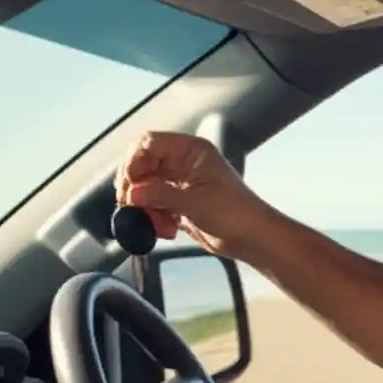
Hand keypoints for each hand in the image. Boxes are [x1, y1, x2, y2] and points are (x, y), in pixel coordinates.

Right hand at [114, 131, 265, 257]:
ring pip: (145, 187)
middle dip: (135, 187)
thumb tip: (131, 193)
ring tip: (158, 224)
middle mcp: (184, 162)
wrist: (251, 238)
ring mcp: (180, 182)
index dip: (134, 161)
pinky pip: (153, 204)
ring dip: (144, 207)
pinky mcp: (178, 202)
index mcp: (191, 151)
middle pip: (142, 164)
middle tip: (131, 206)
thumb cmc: (234, 214)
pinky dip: (153, 217)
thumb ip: (160, 195)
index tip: (130, 184)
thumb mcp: (194, 202)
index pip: (150, 143)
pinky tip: (166, 229)